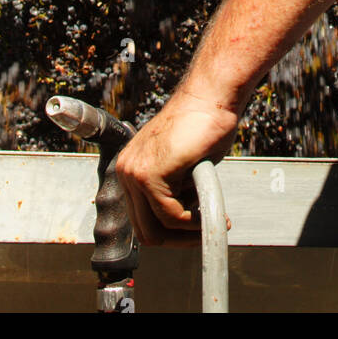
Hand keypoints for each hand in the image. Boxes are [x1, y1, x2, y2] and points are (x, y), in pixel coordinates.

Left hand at [114, 88, 239, 245]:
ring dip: (186, 233)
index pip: (141, 218)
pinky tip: (208, 210)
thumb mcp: (180, 166)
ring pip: (156, 228)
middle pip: (144, 230)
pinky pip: (171, 215)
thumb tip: (180, 222)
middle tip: (203, 232)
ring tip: (210, 220)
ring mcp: (134, 173)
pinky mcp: (150, 174)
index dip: (169, 232)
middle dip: (177, 239)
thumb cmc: (203, 125)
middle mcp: (126, 171)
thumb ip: (173, 190)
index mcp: (130, 168)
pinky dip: (193, 221)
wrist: (211, 99)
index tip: (194, 231)